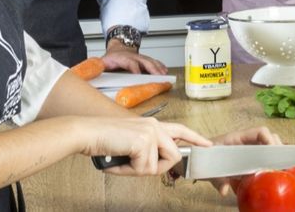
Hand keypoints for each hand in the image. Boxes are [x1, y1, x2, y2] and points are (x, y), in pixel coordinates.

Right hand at [81, 117, 211, 176]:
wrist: (86, 133)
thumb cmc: (104, 139)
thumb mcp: (131, 141)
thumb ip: (146, 148)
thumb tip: (155, 163)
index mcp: (153, 124)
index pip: (181, 130)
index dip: (196, 138)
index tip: (208, 145)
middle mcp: (155, 126)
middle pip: (174, 156)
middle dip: (157, 168)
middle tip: (136, 167)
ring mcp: (150, 133)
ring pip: (156, 166)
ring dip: (137, 170)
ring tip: (122, 160)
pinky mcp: (143, 141)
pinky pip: (143, 168)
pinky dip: (128, 170)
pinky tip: (118, 160)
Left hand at [104, 42, 167, 74]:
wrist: (118, 48)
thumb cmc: (111, 58)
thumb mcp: (103, 62)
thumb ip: (98, 67)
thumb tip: (93, 73)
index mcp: (123, 58)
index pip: (131, 63)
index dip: (135, 69)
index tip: (139, 76)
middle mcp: (134, 57)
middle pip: (145, 62)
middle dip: (152, 69)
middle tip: (158, 77)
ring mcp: (141, 57)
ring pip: (151, 61)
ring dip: (158, 68)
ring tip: (164, 75)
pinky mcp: (145, 59)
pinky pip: (155, 61)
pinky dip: (160, 66)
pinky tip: (164, 70)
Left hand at [207, 127, 282, 195]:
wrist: (196, 159)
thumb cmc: (203, 159)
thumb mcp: (209, 170)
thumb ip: (217, 180)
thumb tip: (224, 191)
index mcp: (236, 138)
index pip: (260, 132)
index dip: (269, 139)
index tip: (274, 152)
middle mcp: (245, 141)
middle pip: (268, 137)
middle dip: (277, 147)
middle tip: (280, 163)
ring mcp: (247, 147)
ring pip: (267, 144)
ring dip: (275, 153)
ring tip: (279, 166)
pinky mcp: (248, 156)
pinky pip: (263, 154)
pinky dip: (270, 159)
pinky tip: (272, 170)